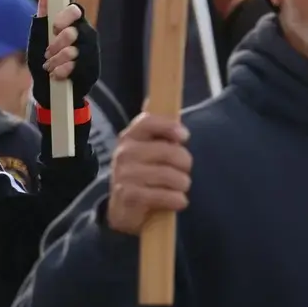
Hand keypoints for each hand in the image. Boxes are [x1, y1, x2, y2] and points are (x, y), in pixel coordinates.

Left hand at [26, 3, 99, 105]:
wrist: (47, 88)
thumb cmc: (43, 57)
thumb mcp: (39, 33)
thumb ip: (44, 10)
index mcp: (74, 23)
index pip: (75, 10)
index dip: (64, 18)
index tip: (54, 28)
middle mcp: (86, 35)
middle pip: (72, 32)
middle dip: (55, 45)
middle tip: (47, 53)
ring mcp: (91, 53)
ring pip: (74, 51)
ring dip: (56, 61)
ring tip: (50, 66)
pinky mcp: (93, 69)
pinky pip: (77, 68)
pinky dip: (62, 72)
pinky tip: (57, 75)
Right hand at [105, 114, 191, 235]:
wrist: (122, 209)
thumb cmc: (142, 173)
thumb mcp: (146, 149)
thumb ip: (154, 128)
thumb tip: (152, 98)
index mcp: (130, 136)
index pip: (148, 122)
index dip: (170, 127)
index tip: (185, 136)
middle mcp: (124, 153)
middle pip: (168, 151)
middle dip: (184, 163)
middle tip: (184, 171)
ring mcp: (125, 175)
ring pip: (170, 175)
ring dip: (182, 184)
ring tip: (181, 188)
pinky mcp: (129, 196)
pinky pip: (164, 195)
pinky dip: (177, 200)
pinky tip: (178, 201)